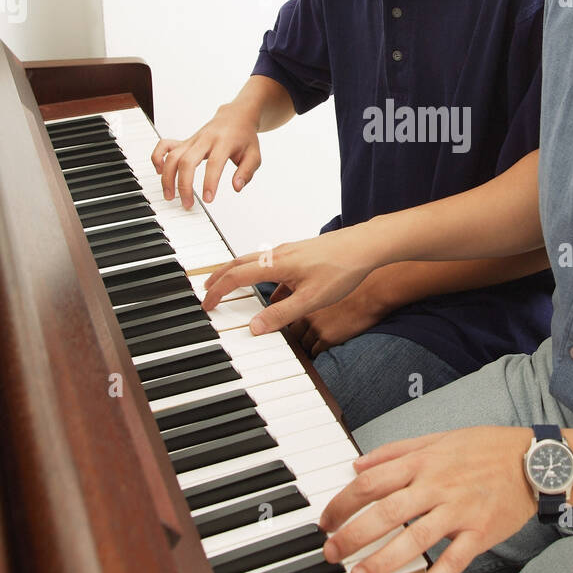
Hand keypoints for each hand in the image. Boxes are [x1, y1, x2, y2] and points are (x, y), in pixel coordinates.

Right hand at [151, 103, 261, 209]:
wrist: (235, 116)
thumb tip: (236, 187)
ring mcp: (193, 140)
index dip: (210, 182)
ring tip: (170, 196)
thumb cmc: (244, 137)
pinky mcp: (185, 141)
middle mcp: (205, 139)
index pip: (214, 163)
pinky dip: (158, 157)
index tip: (208, 199)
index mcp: (224, 142)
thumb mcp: (255, 155)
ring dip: (168, 177)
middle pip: (187, 160)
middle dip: (184, 185)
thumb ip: (247, 172)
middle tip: (187, 203)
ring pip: (173, 156)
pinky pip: (164, 145)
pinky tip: (159, 172)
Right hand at [201, 222, 382, 333]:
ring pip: (255, 262)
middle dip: (220, 277)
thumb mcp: (311, 299)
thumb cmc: (342, 267)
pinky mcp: (301, 254)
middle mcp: (278, 254)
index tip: (207, 304)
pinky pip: (273, 265)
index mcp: (276, 264)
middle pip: (239, 264)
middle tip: (207, 290)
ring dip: (238, 274)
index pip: (236, 277)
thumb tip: (255, 327)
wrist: (366, 246)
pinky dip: (262, 276)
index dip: (218, 291)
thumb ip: (282, 314)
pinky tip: (274, 292)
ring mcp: (290, 252)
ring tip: (231, 287)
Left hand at [290, 282, 386, 356]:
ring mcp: (316, 328)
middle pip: (293, 334)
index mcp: (304, 300)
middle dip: (298, 336)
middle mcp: (306, 315)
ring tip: (317, 341)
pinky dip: (318, 351)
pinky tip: (325, 345)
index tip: (295, 328)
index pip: (287, 318)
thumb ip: (309, 296)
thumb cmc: (352, 290)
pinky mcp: (327, 339)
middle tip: (306, 337)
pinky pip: (315, 352)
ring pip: (303, 344)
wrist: (370, 296)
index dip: (291, 324)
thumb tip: (300, 304)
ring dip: (308, 345)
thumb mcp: (325, 288)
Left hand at [319, 426, 536, 572]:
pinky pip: (452, 562)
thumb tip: (358, 465)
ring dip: (382, 561)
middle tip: (331, 554)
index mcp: (423, 462)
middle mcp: (437, 485)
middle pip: (385, 512)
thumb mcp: (438, 438)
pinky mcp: (479, 533)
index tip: (326, 521)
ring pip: (414, 539)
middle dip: (352, 535)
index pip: (371, 482)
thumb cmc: (485, 448)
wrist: (534, 460)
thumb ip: (395, 451)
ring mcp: (459, 511)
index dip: (342, 503)